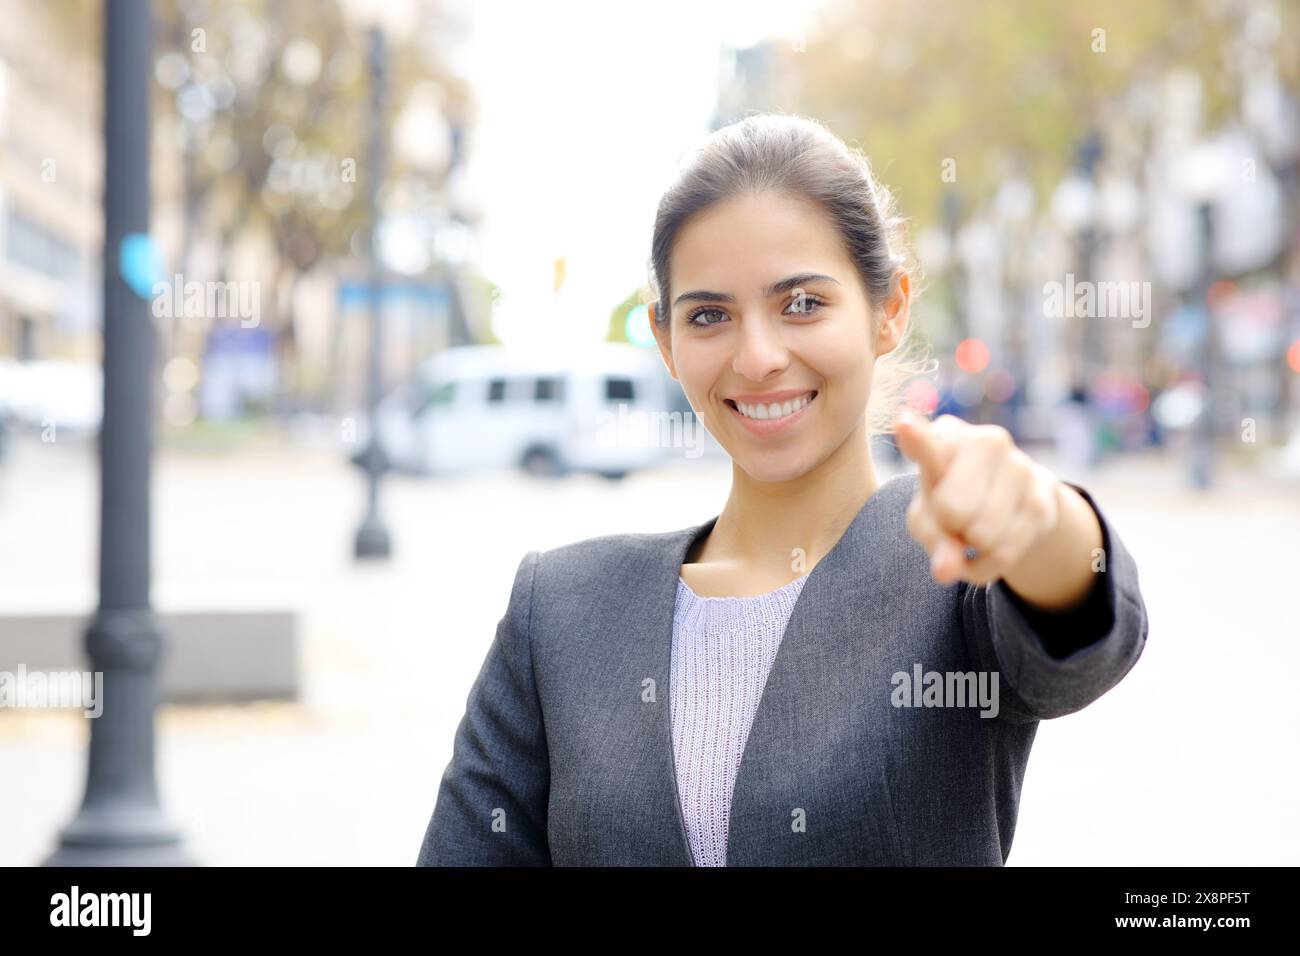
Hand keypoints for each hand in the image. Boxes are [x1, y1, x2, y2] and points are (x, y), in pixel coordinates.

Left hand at [893, 411, 1061, 586]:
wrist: (1010, 498)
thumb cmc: (951, 501)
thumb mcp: (928, 516)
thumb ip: (931, 538)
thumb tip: (946, 571)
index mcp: (943, 437)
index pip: (928, 442)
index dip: (915, 438)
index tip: (903, 425)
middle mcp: (984, 441)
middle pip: (953, 511)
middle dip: (951, 527)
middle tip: (955, 517)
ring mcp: (1019, 464)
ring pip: (984, 535)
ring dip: (974, 546)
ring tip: (974, 527)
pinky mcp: (1044, 496)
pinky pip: (1006, 553)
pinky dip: (990, 564)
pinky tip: (990, 547)